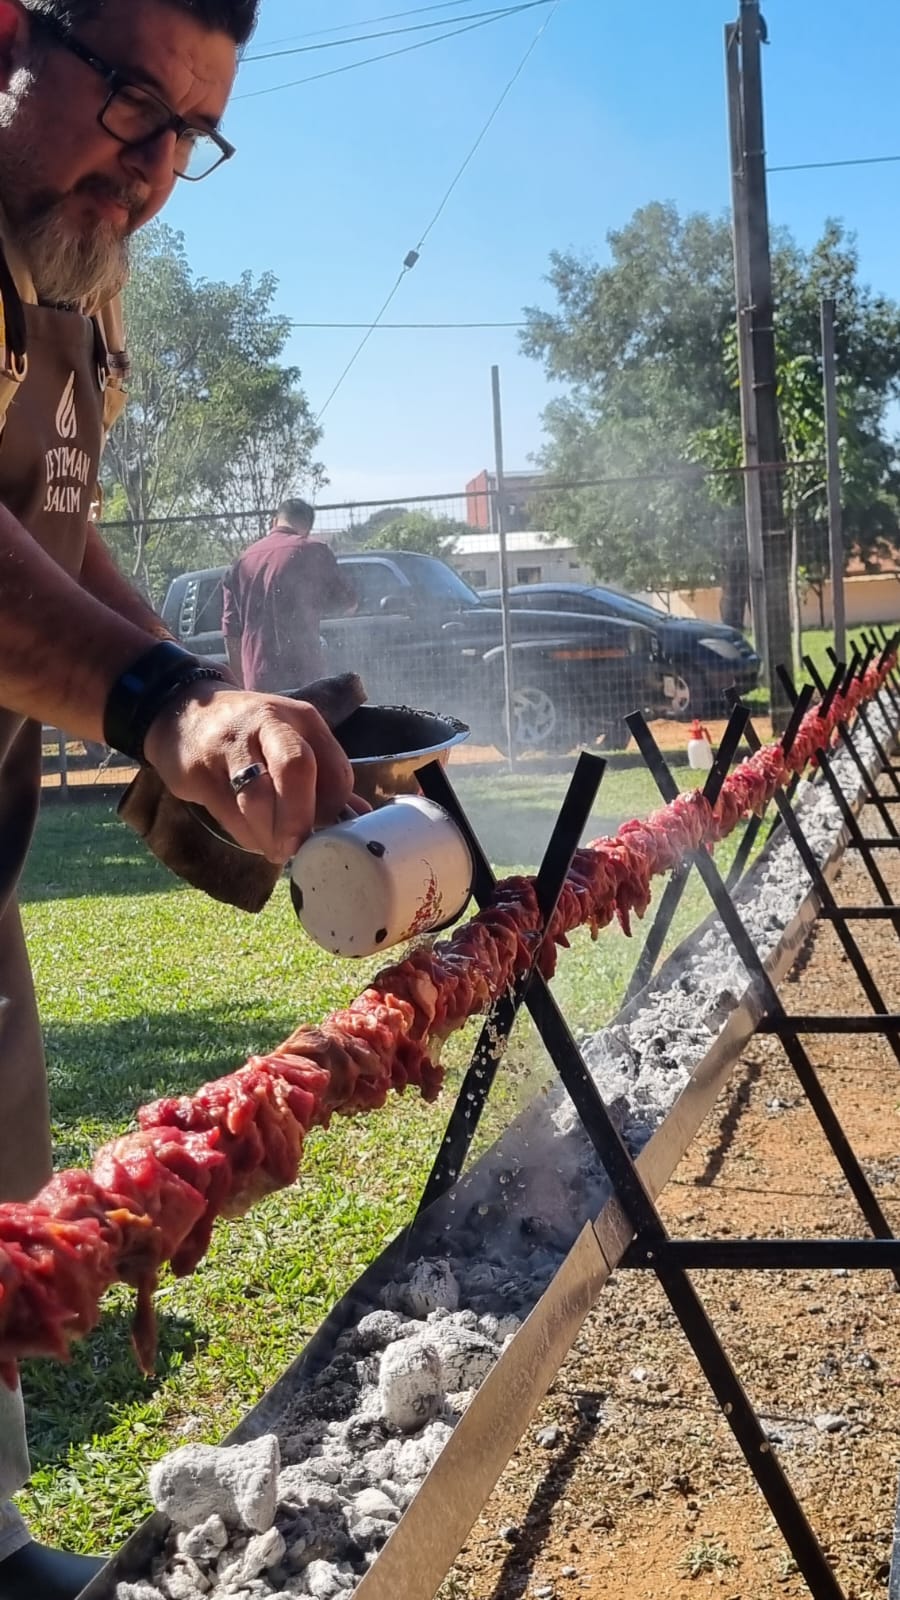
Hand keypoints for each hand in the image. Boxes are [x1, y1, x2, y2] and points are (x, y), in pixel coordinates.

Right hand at [143, 683, 357, 863]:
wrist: (181, 712)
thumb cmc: (250, 736)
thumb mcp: (292, 741)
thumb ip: (325, 778)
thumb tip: (360, 817)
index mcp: (302, 719)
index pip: (336, 771)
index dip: (335, 810)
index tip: (327, 829)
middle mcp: (268, 725)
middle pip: (296, 768)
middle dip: (300, 818)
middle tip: (298, 847)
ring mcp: (230, 746)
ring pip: (258, 799)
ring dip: (270, 835)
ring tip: (275, 848)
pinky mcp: (200, 771)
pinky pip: (229, 813)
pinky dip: (246, 835)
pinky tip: (252, 836)